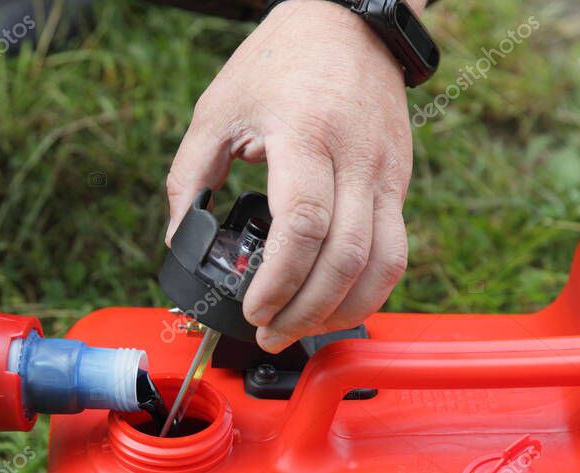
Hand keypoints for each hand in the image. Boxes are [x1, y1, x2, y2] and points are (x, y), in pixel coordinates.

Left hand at [166, 0, 420, 351]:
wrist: (347, 24)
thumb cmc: (277, 64)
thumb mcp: (215, 110)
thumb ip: (189, 178)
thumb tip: (178, 241)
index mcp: (304, 134)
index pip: (303, 225)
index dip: (279, 281)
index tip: (252, 308)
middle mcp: (356, 158)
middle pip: (344, 258)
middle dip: (305, 312)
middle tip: (269, 334)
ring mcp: (386, 173)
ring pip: (382, 265)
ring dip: (343, 311)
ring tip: (302, 329)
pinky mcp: (400, 183)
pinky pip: (395, 252)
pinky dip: (368, 290)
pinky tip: (336, 305)